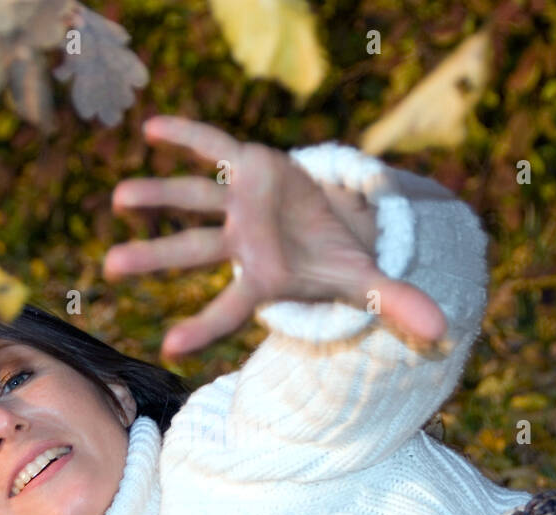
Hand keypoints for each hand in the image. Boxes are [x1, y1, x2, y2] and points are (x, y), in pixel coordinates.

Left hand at [103, 114, 447, 359]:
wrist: (320, 226)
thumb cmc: (332, 260)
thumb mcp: (365, 282)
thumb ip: (396, 304)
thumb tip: (444, 330)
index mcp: (264, 276)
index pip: (231, 307)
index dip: (203, 325)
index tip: (169, 345)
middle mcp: (241, 244)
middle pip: (193, 252)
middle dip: (154, 258)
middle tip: (111, 266)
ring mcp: (238, 205)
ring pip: (193, 200)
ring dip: (158, 196)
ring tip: (119, 197)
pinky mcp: (245, 167)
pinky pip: (214, 148)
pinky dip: (188, 136)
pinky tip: (151, 128)